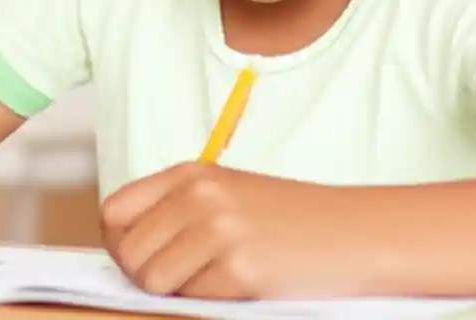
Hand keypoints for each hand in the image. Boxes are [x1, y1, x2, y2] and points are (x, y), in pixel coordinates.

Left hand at [101, 162, 380, 299]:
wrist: (362, 233)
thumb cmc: (293, 222)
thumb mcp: (227, 196)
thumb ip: (175, 213)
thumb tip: (123, 251)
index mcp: (189, 174)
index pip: (113, 212)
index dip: (118, 245)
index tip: (139, 260)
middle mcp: (197, 196)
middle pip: (128, 252)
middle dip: (146, 276)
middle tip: (184, 280)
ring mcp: (218, 231)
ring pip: (153, 281)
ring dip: (178, 291)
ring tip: (217, 279)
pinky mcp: (240, 268)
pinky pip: (193, 299)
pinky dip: (212, 300)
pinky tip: (245, 284)